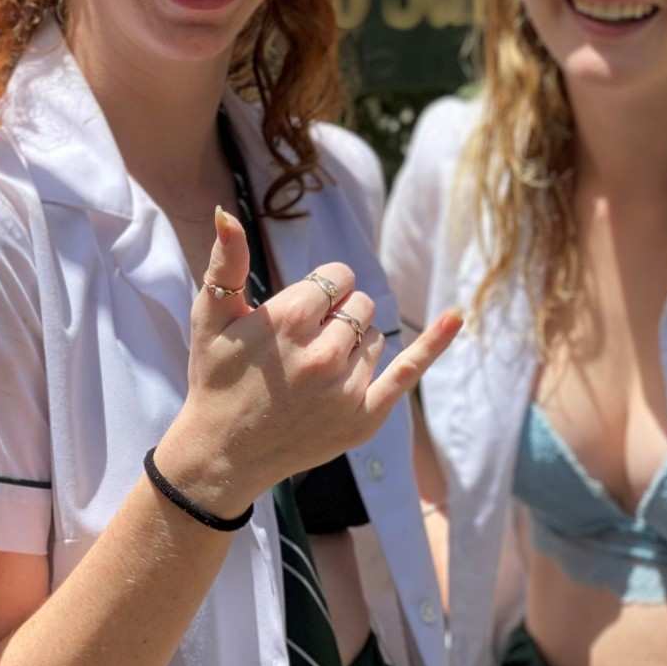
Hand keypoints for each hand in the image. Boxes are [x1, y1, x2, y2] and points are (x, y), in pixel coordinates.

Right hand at [154, 208, 460, 518]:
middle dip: (339, 312)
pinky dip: (434, 344)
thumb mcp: (210, 316)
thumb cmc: (215, 378)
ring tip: (314, 370)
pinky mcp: (364, 417)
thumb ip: (226, 261)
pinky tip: (456, 317)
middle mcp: (321, 353)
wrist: (222, 454)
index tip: (300, 310)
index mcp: (287, 320)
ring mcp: (346, 388)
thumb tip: (225, 211)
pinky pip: (408, 372)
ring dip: (354, 342)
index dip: (320, 288)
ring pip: (376, 336)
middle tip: (303, 342)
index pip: (337, 276)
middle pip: (361, 303)